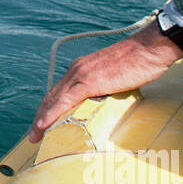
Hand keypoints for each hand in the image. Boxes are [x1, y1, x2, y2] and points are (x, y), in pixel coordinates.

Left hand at [28, 22, 182, 142]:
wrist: (149, 48)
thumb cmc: (140, 61)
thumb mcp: (118, 76)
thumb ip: (109, 88)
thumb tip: (109, 103)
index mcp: (82, 67)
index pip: (59, 90)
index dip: (49, 107)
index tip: (43, 122)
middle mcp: (77, 69)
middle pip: (52, 96)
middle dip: (40, 116)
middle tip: (33, 134)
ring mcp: (81, 74)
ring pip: (54, 99)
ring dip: (41, 118)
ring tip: (34, 136)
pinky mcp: (89, 81)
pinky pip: (65, 101)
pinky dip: (52, 114)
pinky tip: (44, 125)